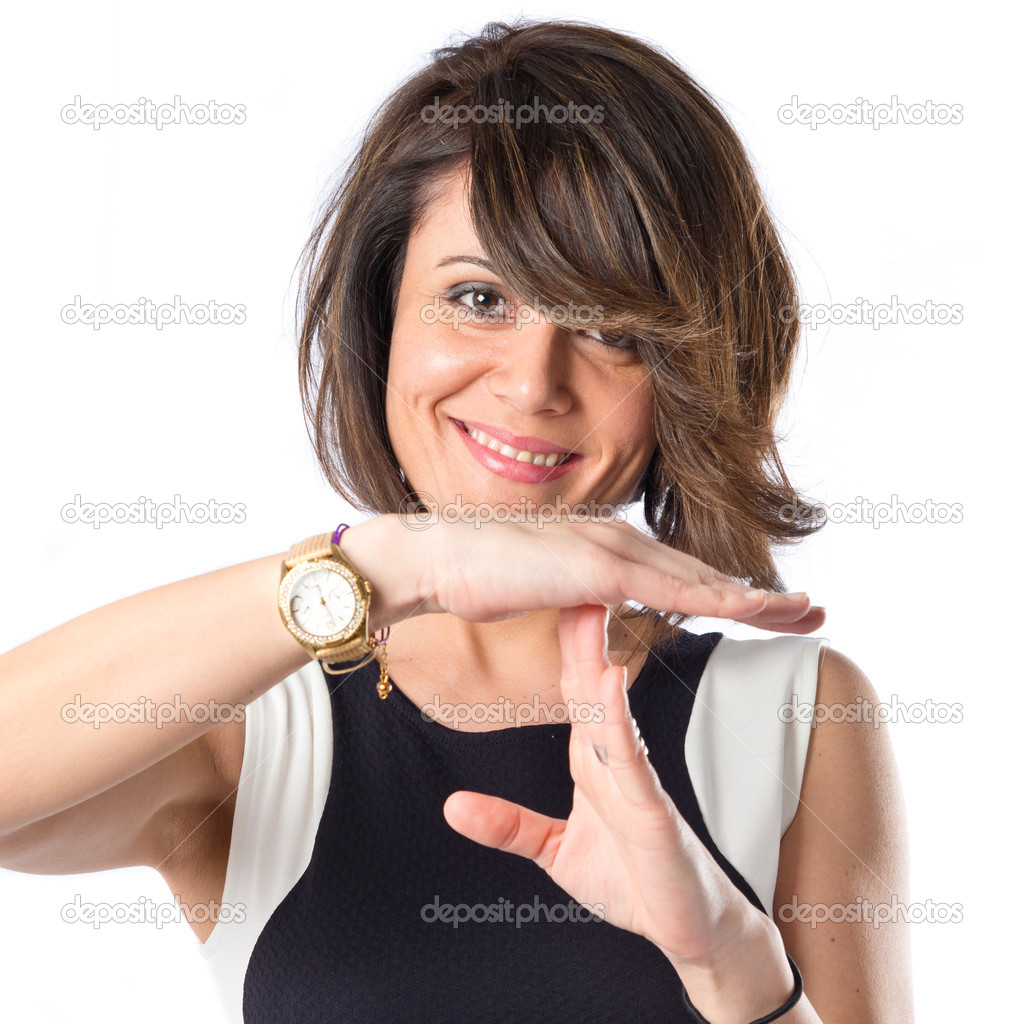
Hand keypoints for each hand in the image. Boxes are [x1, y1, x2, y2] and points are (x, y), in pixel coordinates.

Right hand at [416, 514, 822, 633]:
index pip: (681, 574)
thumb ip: (576, 595)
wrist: (435, 558)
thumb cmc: (478, 573)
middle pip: (705, 573)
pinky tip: (753, 609)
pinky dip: (716, 598)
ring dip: (757, 597)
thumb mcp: (541, 587)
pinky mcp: (598, 566)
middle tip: (813, 612)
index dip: (727, 592)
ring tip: (804, 614)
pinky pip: (670, 588)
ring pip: (700, 578)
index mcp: (608, 547)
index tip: (766, 609)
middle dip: (762, 595)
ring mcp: (612, 548)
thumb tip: (590, 608)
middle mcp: (620, 540)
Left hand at [443, 604, 802, 1019]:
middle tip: (563, 571)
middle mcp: (617, 756)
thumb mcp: (555, 853)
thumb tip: (453, 807)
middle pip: (593, 681)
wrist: (690, 929)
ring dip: (597, 660)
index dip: (561, 640)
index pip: (576, 685)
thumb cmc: (633, 882)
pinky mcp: (652, 811)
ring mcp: (636, 780)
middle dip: (580, 628)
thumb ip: (508, 827)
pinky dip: (618, 723)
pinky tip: (609, 689)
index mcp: (596, 757)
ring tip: (586, 611)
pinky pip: (631, 761)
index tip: (541, 593)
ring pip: (612, 709)